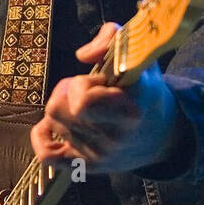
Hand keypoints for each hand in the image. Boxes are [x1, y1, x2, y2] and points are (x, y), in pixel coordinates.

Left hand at [30, 22, 181, 174]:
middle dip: (65, 92)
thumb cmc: (144, 90)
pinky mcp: (86, 166)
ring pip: (52, 123)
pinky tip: (53, 125)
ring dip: (60, 109)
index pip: (82, 101)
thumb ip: (111, 38)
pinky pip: (46, 154)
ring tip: (80, 105)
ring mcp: (99, 154)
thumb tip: (81, 55)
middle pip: (57, 109)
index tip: (97, 81)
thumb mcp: (137, 56)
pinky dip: (42, 136)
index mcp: (130, 109)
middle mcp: (114, 136)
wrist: (161, 135)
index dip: (81, 85)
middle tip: (82, 88)